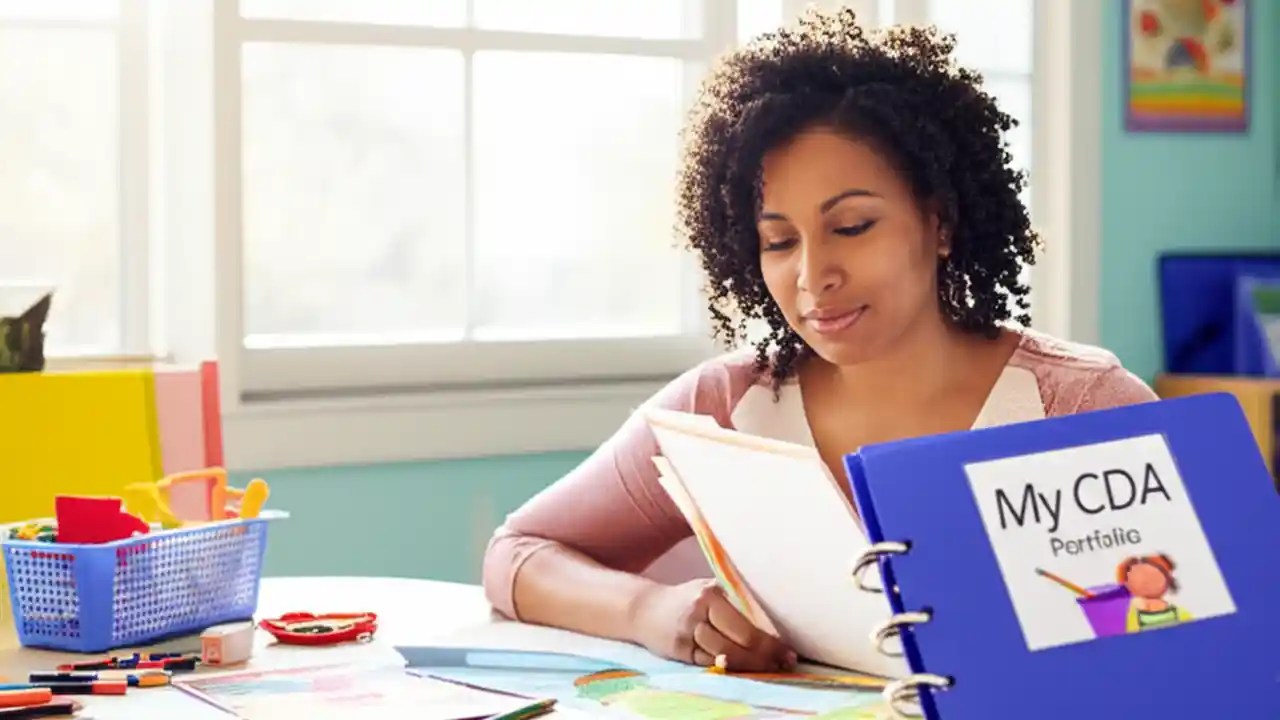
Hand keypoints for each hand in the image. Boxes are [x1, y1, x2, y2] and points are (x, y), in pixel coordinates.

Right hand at [631, 578, 796, 671]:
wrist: (643, 608)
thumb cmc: (686, 599)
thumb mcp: (708, 588)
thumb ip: (734, 599)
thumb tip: (772, 618)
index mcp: (710, 594)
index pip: (746, 623)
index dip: (769, 640)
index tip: (788, 649)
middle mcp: (698, 612)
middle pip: (737, 641)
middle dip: (765, 655)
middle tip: (785, 662)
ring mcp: (687, 633)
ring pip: (724, 656)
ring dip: (750, 664)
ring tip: (770, 667)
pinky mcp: (679, 651)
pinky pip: (709, 663)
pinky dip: (729, 667)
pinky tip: (744, 668)